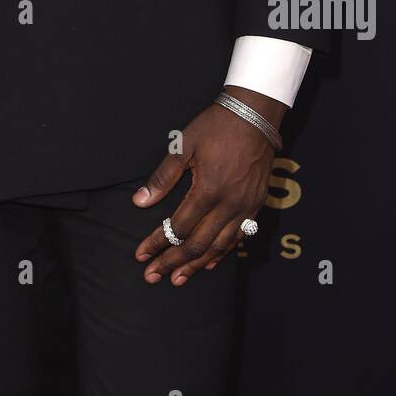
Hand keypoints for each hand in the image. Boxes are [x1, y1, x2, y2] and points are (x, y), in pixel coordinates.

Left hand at [132, 98, 276, 285]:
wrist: (254, 116)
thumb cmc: (216, 126)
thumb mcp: (184, 145)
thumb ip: (162, 177)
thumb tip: (140, 202)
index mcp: (208, 190)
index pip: (177, 227)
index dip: (156, 243)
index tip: (140, 255)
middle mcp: (229, 205)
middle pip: (197, 244)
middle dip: (172, 263)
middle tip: (152, 276)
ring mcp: (245, 208)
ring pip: (218, 247)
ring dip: (195, 265)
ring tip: (176, 279)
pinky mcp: (255, 206)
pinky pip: (237, 238)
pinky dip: (221, 254)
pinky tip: (208, 263)